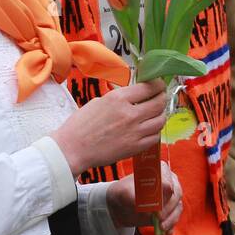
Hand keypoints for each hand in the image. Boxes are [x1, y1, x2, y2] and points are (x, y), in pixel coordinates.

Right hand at [51, 80, 166, 175]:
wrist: (72, 149)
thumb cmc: (80, 126)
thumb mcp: (99, 101)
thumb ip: (120, 98)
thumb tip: (135, 96)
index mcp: (118, 99)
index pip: (149, 87)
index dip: (158, 85)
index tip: (159, 84)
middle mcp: (130, 114)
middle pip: (159, 103)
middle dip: (161, 98)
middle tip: (160, 97)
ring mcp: (134, 132)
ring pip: (160, 120)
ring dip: (160, 115)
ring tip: (155, 114)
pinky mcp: (135, 147)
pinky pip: (155, 137)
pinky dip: (155, 132)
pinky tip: (149, 129)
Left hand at [106, 161, 182, 232]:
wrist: (121, 205)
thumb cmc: (123, 193)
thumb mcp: (124, 194)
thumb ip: (136, 197)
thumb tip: (151, 207)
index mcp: (159, 170)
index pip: (168, 181)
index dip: (163, 195)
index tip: (156, 208)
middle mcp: (170, 180)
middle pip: (176, 194)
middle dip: (168, 208)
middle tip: (158, 219)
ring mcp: (172, 195)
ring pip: (178, 207)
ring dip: (171, 219)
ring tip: (161, 228)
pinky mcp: (170, 209)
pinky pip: (175, 217)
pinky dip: (171, 226)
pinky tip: (165, 232)